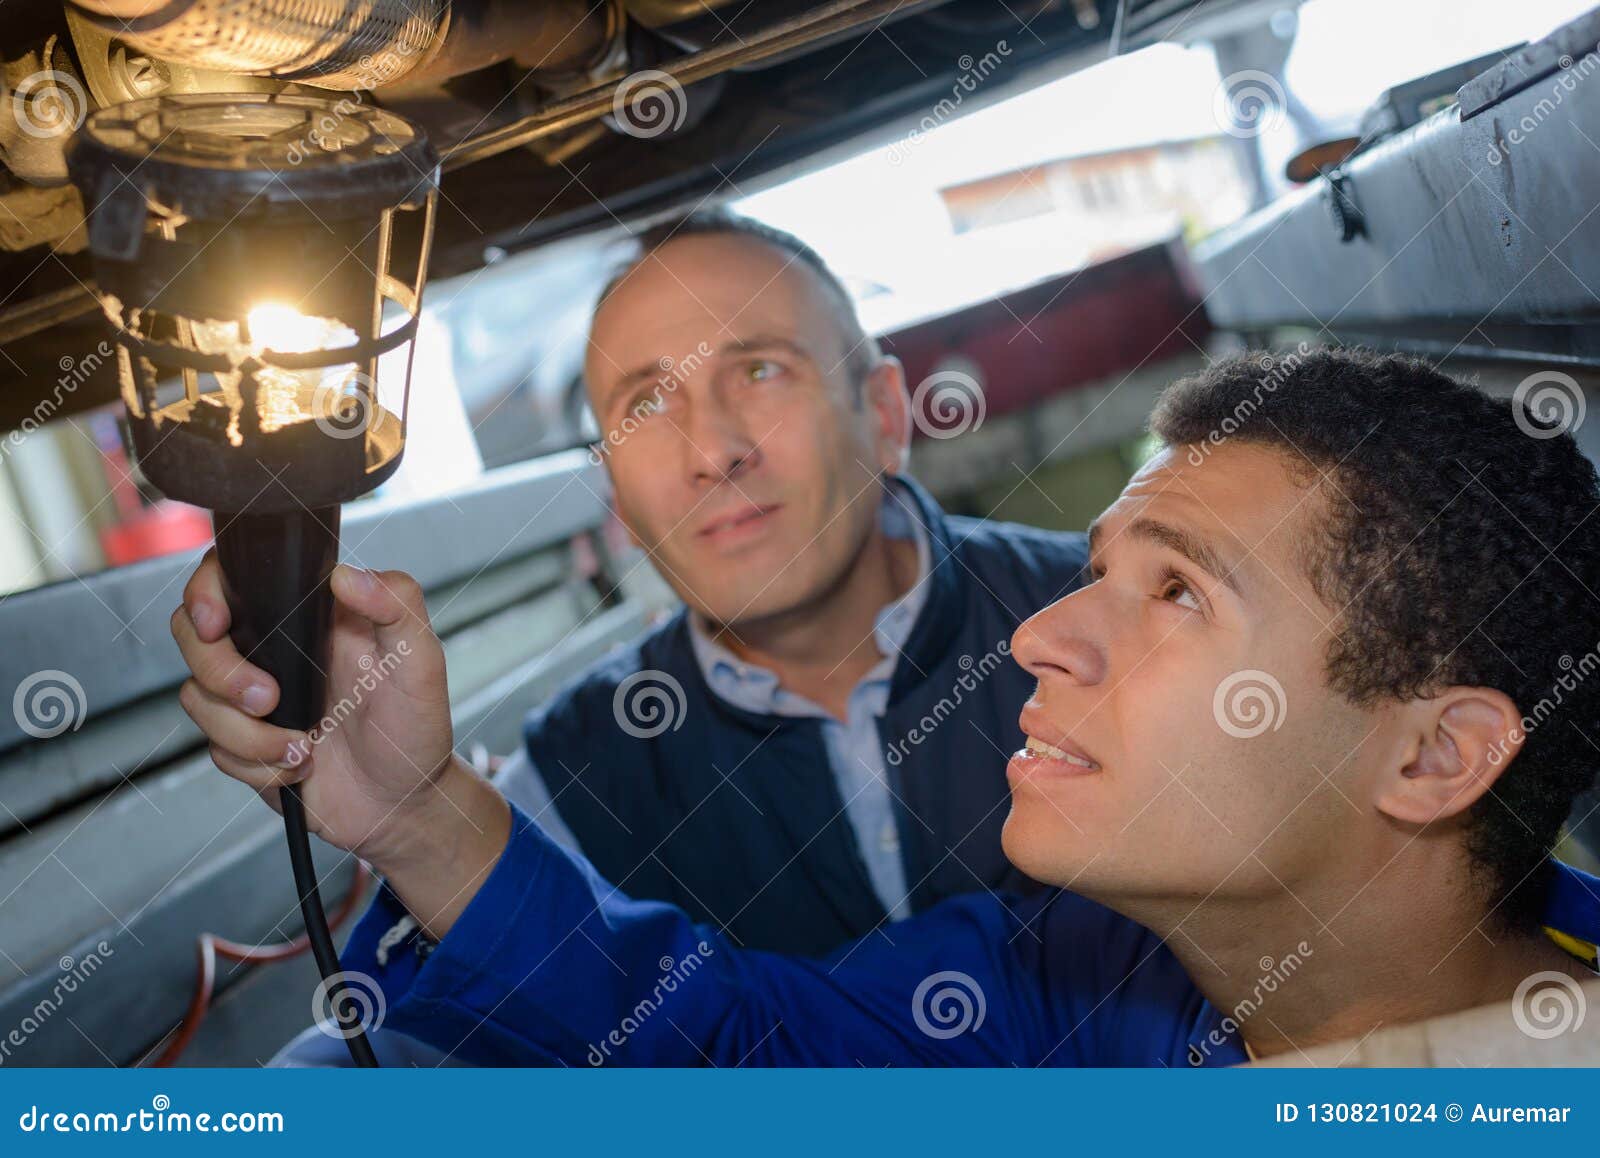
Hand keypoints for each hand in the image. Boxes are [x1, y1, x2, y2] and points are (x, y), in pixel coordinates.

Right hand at [173, 553, 507, 932]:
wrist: (404, 801)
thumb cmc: (416, 723)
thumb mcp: (421, 660)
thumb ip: (398, 605)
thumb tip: (344, 575)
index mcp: (308, 614)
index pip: (230, 578)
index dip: (205, 592)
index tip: (216, 624)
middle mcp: (273, 649)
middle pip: (193, 636)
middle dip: (220, 672)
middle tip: (270, 699)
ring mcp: (253, 698)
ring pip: (198, 698)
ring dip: (248, 734)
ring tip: (305, 749)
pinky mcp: (244, 744)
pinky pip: (217, 750)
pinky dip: (259, 766)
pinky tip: (301, 768)